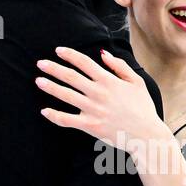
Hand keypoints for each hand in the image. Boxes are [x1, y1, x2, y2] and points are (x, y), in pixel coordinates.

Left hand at [36, 46, 165, 151]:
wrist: (146, 135)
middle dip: (54, 68)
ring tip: (39, 81)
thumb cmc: (143, 108)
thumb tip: (103, 54)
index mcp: (109, 81)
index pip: (84, 62)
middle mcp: (98, 93)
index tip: (58, 51)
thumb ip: (119, 66)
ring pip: (66, 95)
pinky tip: (44, 111)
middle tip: (40, 63)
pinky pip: (67, 120)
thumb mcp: (137, 82)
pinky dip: (54, 115)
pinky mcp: (90, 125)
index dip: (69, 54)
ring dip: (50, 87)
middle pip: (71, 77)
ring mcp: (93, 110)